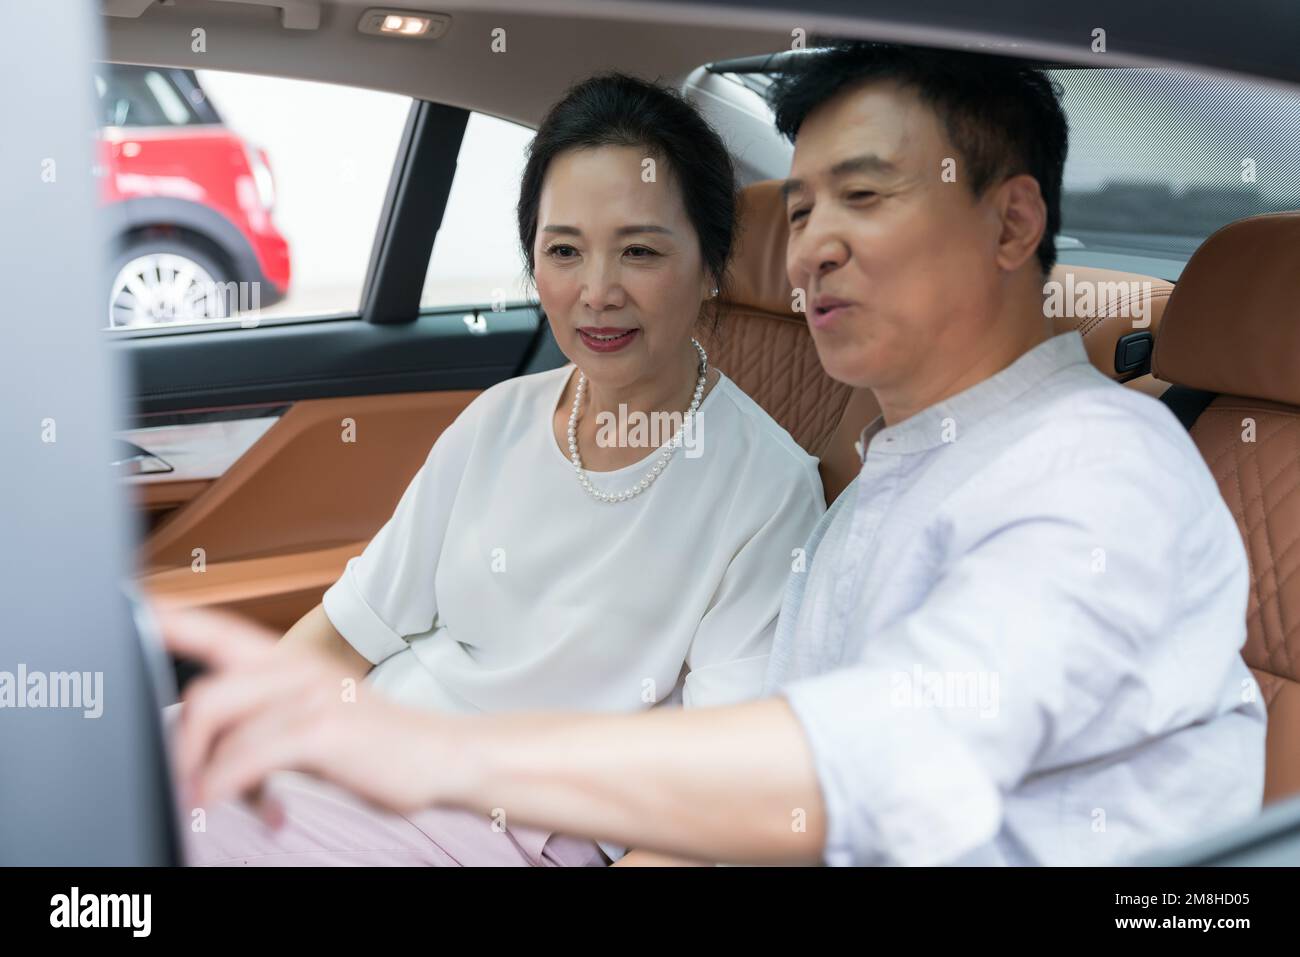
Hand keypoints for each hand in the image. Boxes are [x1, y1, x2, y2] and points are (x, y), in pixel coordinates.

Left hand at [154, 602, 450, 816]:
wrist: (439, 754)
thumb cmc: (371, 742)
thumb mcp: (310, 720)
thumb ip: (259, 722)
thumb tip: (202, 751)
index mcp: (287, 661)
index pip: (215, 629)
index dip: (166, 618)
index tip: (125, 606)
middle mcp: (295, 668)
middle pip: (205, 692)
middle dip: (181, 747)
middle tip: (184, 785)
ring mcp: (311, 695)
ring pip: (220, 721)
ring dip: (201, 772)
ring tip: (209, 801)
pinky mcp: (323, 729)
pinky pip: (248, 756)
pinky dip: (226, 785)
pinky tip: (234, 804)